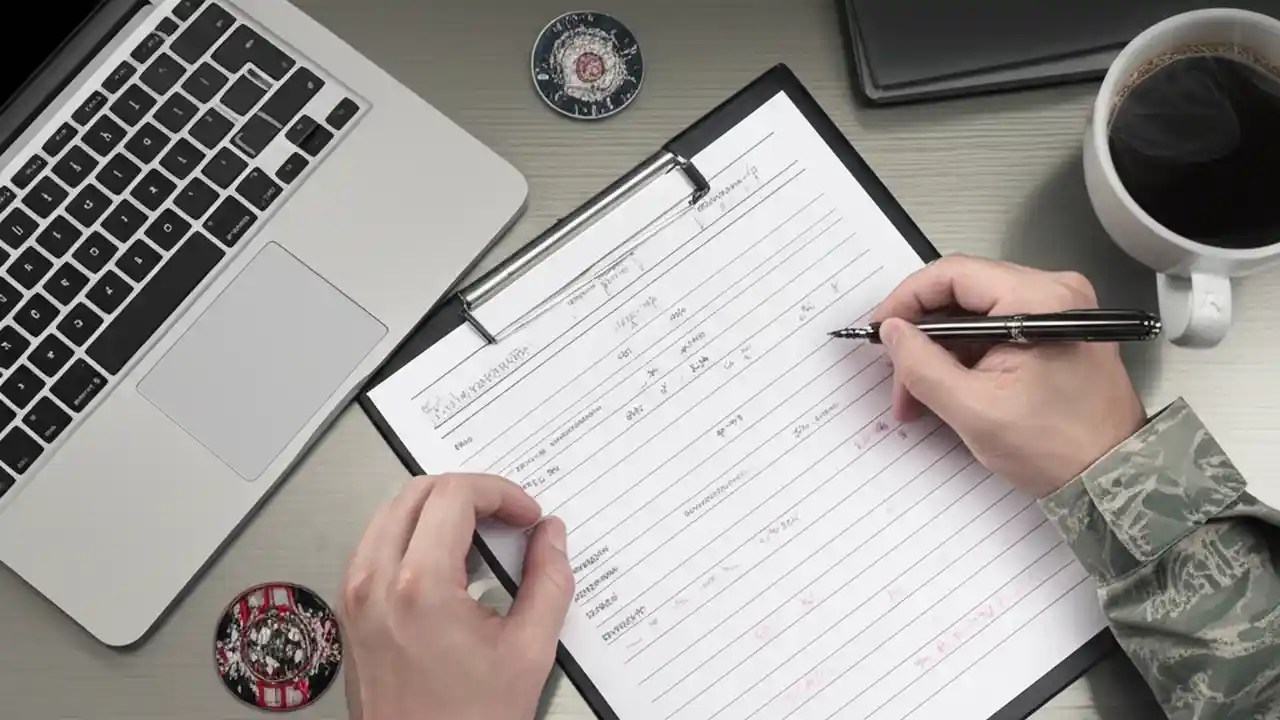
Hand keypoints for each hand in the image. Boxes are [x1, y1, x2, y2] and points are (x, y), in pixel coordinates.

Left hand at [340, 474, 572, 719]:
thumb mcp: (529, 651)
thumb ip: (548, 582)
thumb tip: (551, 536)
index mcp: (420, 586)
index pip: (454, 495)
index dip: (500, 492)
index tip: (526, 514)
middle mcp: (376, 583)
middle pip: (418, 492)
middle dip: (470, 493)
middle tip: (508, 517)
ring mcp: (356, 595)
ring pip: (391, 512)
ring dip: (438, 510)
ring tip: (481, 537)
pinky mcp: (351, 610)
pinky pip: (376, 544)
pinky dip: (413, 535)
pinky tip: (449, 561)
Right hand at [871, 256, 1144, 496]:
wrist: (1113, 475)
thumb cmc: (1058, 447)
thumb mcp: (973, 409)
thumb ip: (922, 365)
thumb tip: (892, 332)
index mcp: (1040, 300)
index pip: (953, 273)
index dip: (907, 299)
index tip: (881, 328)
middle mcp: (1055, 293)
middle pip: (963, 292)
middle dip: (922, 335)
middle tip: (897, 373)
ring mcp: (1058, 311)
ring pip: (974, 313)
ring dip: (940, 350)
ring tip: (919, 394)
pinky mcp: (1057, 330)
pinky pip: (995, 328)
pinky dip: (966, 355)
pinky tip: (948, 387)